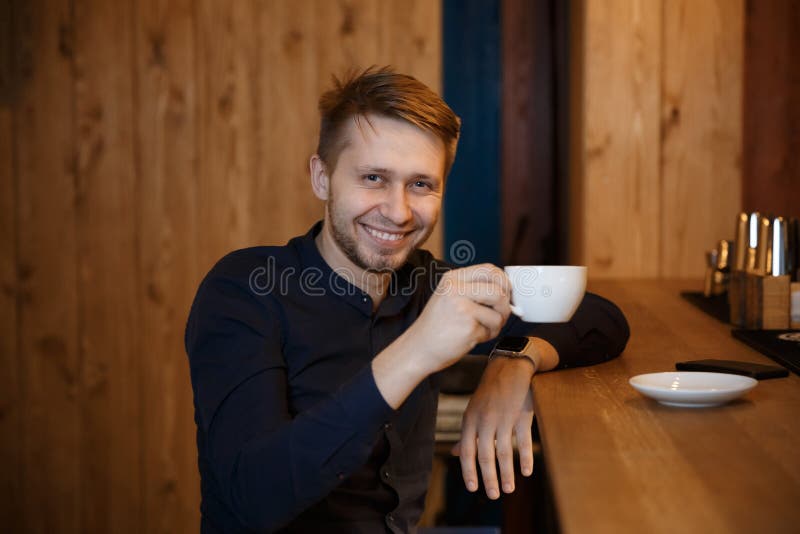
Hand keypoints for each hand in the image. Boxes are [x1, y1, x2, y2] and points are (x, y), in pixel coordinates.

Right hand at [406, 264, 511, 374]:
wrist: (419, 348)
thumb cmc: (437, 325)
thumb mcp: (449, 296)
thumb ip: (473, 288)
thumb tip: (507, 290)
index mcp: (452, 279)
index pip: (489, 269)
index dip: (503, 281)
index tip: (505, 293)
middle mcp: (456, 289)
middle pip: (499, 290)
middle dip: (505, 305)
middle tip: (499, 314)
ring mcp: (462, 308)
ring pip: (499, 312)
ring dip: (496, 324)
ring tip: (481, 328)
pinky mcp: (468, 327)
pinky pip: (492, 330)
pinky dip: (486, 336)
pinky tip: (471, 337)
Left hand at [452, 356, 534, 498]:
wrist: (511, 366)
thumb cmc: (490, 391)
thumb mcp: (473, 410)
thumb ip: (467, 433)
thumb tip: (457, 453)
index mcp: (470, 419)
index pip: (467, 451)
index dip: (469, 471)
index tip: (472, 488)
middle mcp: (485, 420)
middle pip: (485, 456)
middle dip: (489, 478)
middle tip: (493, 495)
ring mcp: (504, 418)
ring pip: (504, 452)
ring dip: (506, 474)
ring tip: (508, 490)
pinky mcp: (522, 415)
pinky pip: (524, 442)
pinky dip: (525, 458)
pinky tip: (526, 472)